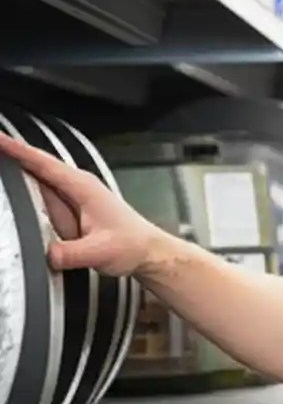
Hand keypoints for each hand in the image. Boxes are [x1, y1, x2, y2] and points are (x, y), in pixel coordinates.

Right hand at [0, 131, 168, 276]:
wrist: (148, 252)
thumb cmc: (131, 245)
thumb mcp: (100, 252)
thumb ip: (70, 254)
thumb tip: (45, 254)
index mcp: (82, 187)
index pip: (43, 163)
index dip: (16, 150)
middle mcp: (75, 188)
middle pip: (34, 167)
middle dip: (8, 157)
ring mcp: (70, 199)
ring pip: (35, 183)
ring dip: (14, 175)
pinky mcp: (68, 211)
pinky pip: (40, 200)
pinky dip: (24, 196)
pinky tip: (11, 197)